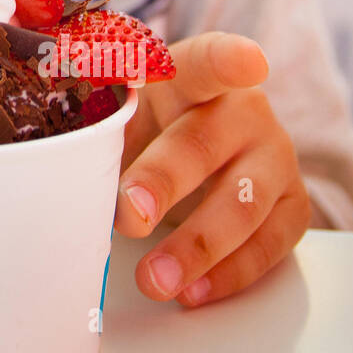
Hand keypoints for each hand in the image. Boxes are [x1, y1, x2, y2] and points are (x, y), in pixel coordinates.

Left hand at [113, 31, 311, 307]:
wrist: (192, 155)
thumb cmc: (147, 129)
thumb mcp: (119, 117)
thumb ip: (97, 130)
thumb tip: (60, 168)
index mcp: (193, 77)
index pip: (210, 61)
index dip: (229, 60)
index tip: (249, 62)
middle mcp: (244, 111)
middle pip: (204, 144)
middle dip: (164, 183)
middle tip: (128, 216)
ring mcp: (276, 157)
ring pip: (244, 202)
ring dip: (196, 247)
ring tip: (155, 279)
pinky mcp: (293, 205)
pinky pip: (269, 244)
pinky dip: (229, 274)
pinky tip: (193, 291)